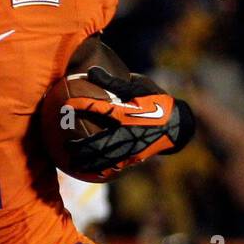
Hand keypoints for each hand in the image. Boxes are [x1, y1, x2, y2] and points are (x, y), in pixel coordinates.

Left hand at [64, 67, 194, 178]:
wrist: (177, 124)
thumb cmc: (155, 101)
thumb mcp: (138, 86)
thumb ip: (114, 82)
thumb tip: (91, 70)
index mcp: (127, 112)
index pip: (100, 108)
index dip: (83, 105)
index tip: (66, 104)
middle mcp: (127, 132)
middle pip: (99, 143)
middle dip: (81, 146)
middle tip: (65, 147)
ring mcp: (131, 147)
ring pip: (105, 157)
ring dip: (88, 162)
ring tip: (73, 164)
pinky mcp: (135, 157)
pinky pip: (115, 165)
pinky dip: (102, 169)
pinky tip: (91, 173)